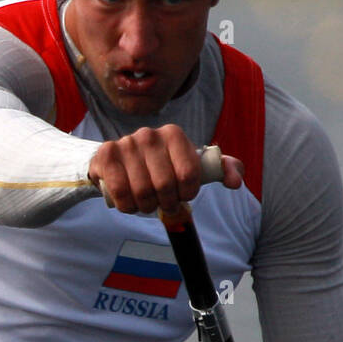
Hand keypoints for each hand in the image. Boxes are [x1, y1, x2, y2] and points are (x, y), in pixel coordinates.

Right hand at [89, 125, 242, 214]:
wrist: (119, 163)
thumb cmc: (162, 167)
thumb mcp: (192, 166)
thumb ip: (220, 170)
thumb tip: (236, 182)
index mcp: (174, 134)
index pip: (189, 175)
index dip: (187, 193)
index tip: (182, 194)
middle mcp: (149, 134)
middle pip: (165, 187)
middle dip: (166, 203)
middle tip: (162, 202)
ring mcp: (126, 143)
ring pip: (143, 193)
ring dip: (145, 207)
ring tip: (146, 201)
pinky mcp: (106, 155)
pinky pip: (121, 193)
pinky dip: (127, 207)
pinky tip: (129, 202)